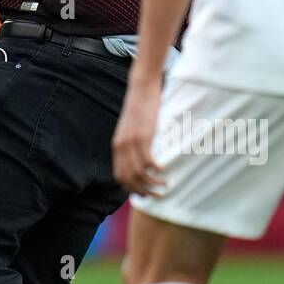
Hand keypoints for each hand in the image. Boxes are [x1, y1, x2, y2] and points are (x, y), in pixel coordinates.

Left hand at [111, 69, 164, 196]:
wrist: (141, 87)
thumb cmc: (140, 108)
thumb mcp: (131, 129)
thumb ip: (132, 144)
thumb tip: (141, 159)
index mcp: (117, 146)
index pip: (120, 176)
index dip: (132, 189)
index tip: (145, 195)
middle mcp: (121, 146)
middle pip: (129, 178)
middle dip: (144, 191)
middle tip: (158, 195)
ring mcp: (131, 141)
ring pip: (139, 172)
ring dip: (153, 183)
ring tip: (165, 185)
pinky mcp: (143, 135)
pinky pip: (148, 159)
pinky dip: (156, 169)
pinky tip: (165, 169)